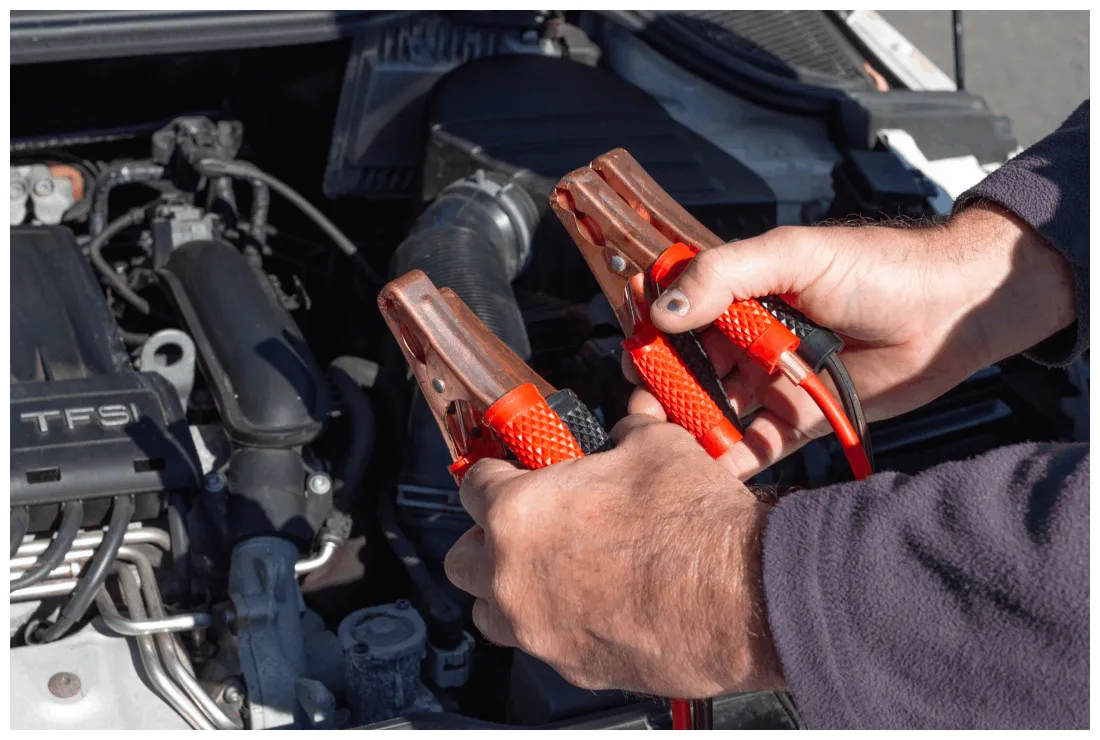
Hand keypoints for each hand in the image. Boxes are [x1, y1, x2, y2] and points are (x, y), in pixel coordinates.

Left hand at [443, 414, 784, 697]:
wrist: (744, 595)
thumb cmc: (697, 526)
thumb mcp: (655, 446)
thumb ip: (623, 435)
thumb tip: (626, 429)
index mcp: (519, 512)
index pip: (472, 486)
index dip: (492, 474)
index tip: (504, 474)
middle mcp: (513, 576)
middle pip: (463, 558)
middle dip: (487, 540)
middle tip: (523, 526)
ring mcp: (539, 629)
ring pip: (490, 612)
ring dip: (508, 591)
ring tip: (548, 572)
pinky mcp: (573, 667)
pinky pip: (542, 644)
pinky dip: (555, 624)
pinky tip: (594, 605)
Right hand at [630, 203, 1074, 477]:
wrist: (950, 312)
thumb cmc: (879, 268)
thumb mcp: (794, 255)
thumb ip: (725, 275)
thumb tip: (663, 308)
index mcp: (739, 291)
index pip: (676, 313)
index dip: (650, 334)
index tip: (634, 355)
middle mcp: (747, 337)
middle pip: (686, 368)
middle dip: (662, 389)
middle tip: (645, 411)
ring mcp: (770, 379)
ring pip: (714, 408)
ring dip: (689, 426)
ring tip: (668, 446)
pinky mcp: (798, 418)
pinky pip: (754, 443)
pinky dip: (729, 458)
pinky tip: (709, 469)